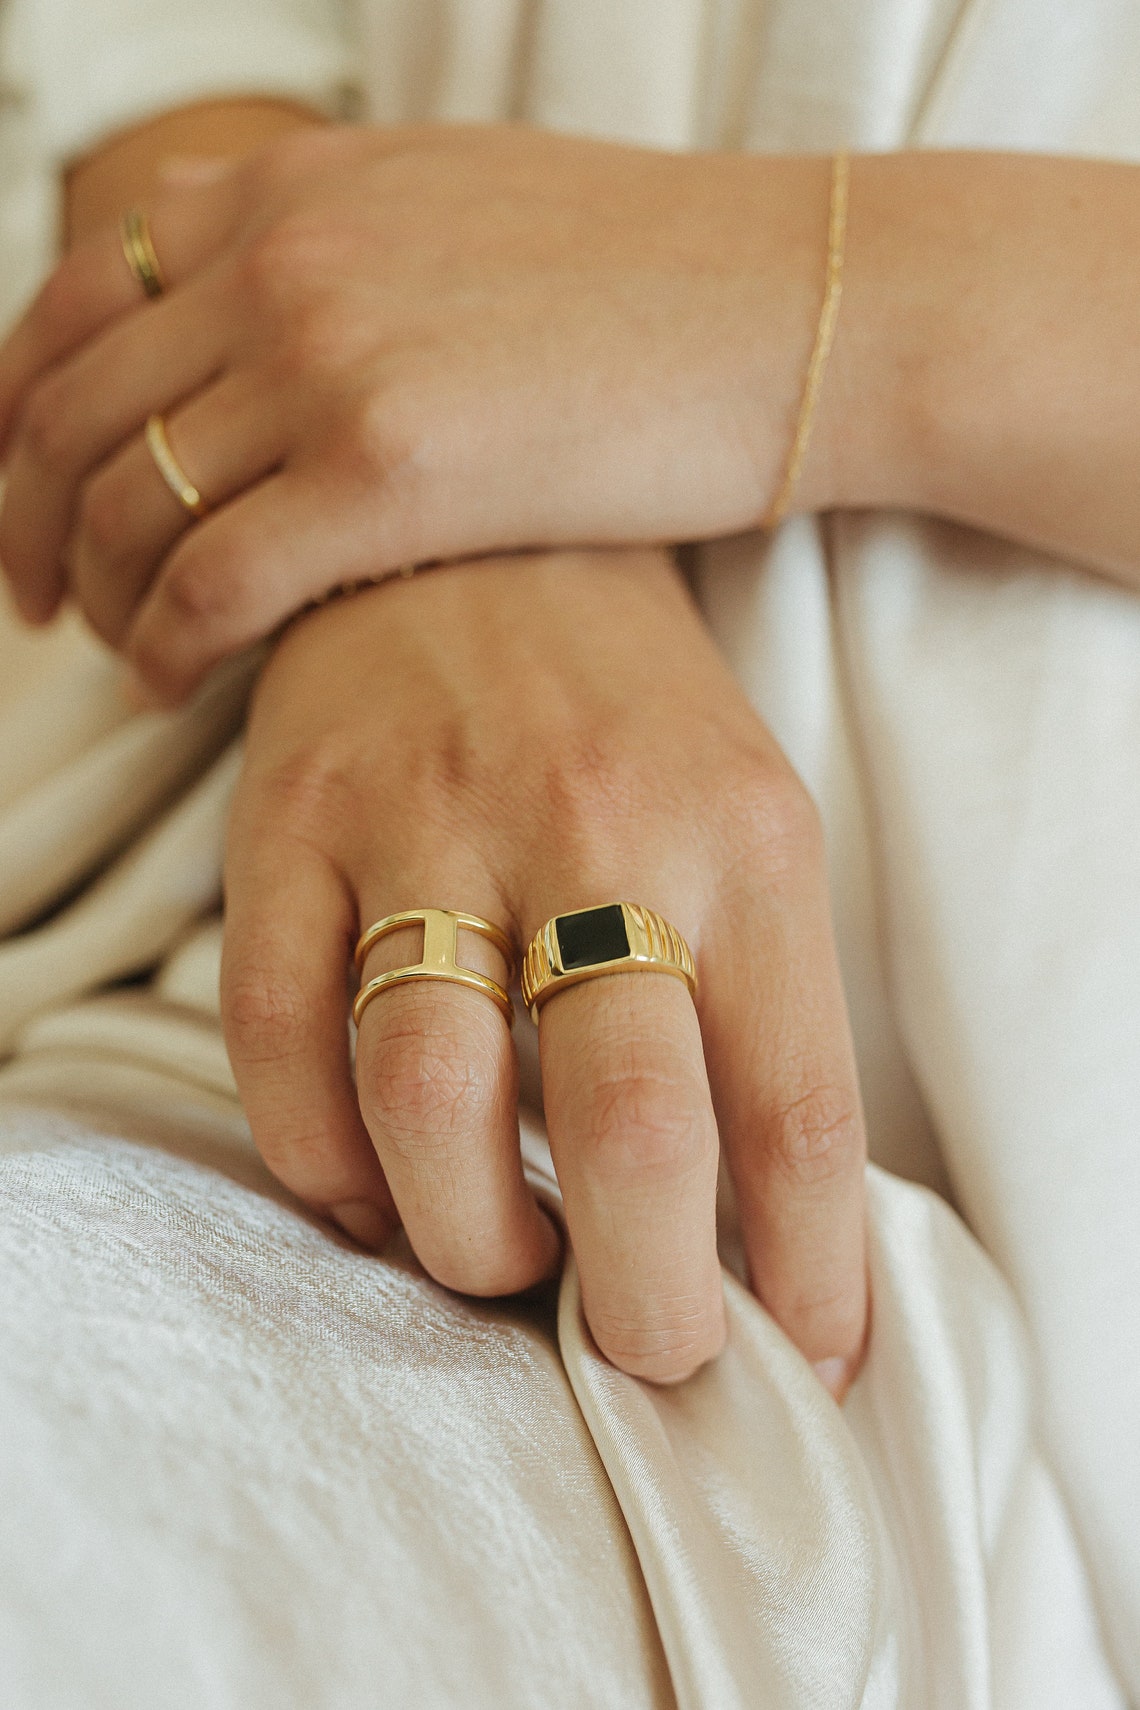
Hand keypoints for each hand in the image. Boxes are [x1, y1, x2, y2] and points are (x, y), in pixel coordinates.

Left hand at [0, 125, 837, 698]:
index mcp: (296, 188)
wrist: (797, 306)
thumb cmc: (660, 280)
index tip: (25, 488)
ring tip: (119, 652)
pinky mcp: (386, 469)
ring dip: (98, 594)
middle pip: (73, 408)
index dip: (21, 407)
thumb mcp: (464, 209)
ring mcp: (326, 356)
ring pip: (124, 501)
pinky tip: (172, 686)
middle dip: (30, 518)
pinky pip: (206, 579)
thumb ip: (344, 249)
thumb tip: (277, 313)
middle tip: (39, 600)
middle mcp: (283, 258)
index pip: (77, 295)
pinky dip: (162, 643)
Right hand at [222, 546, 867, 1391]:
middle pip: (631, 1129)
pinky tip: (364, 1186)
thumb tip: (758, 1227)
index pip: (797, 1110)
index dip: (808, 1275)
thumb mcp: (751, 821)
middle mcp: (593, 828)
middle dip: (649, 1301)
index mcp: (744, 840)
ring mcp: (426, 820)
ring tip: (500, 1259)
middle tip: (646, 1347)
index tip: (801, 1360)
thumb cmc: (632, 712)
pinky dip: (318, 1160)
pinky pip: (278, 1041)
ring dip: (469, 1238)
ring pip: (434, 1101)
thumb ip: (762, 1003)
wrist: (475, 533)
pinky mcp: (290, 821)